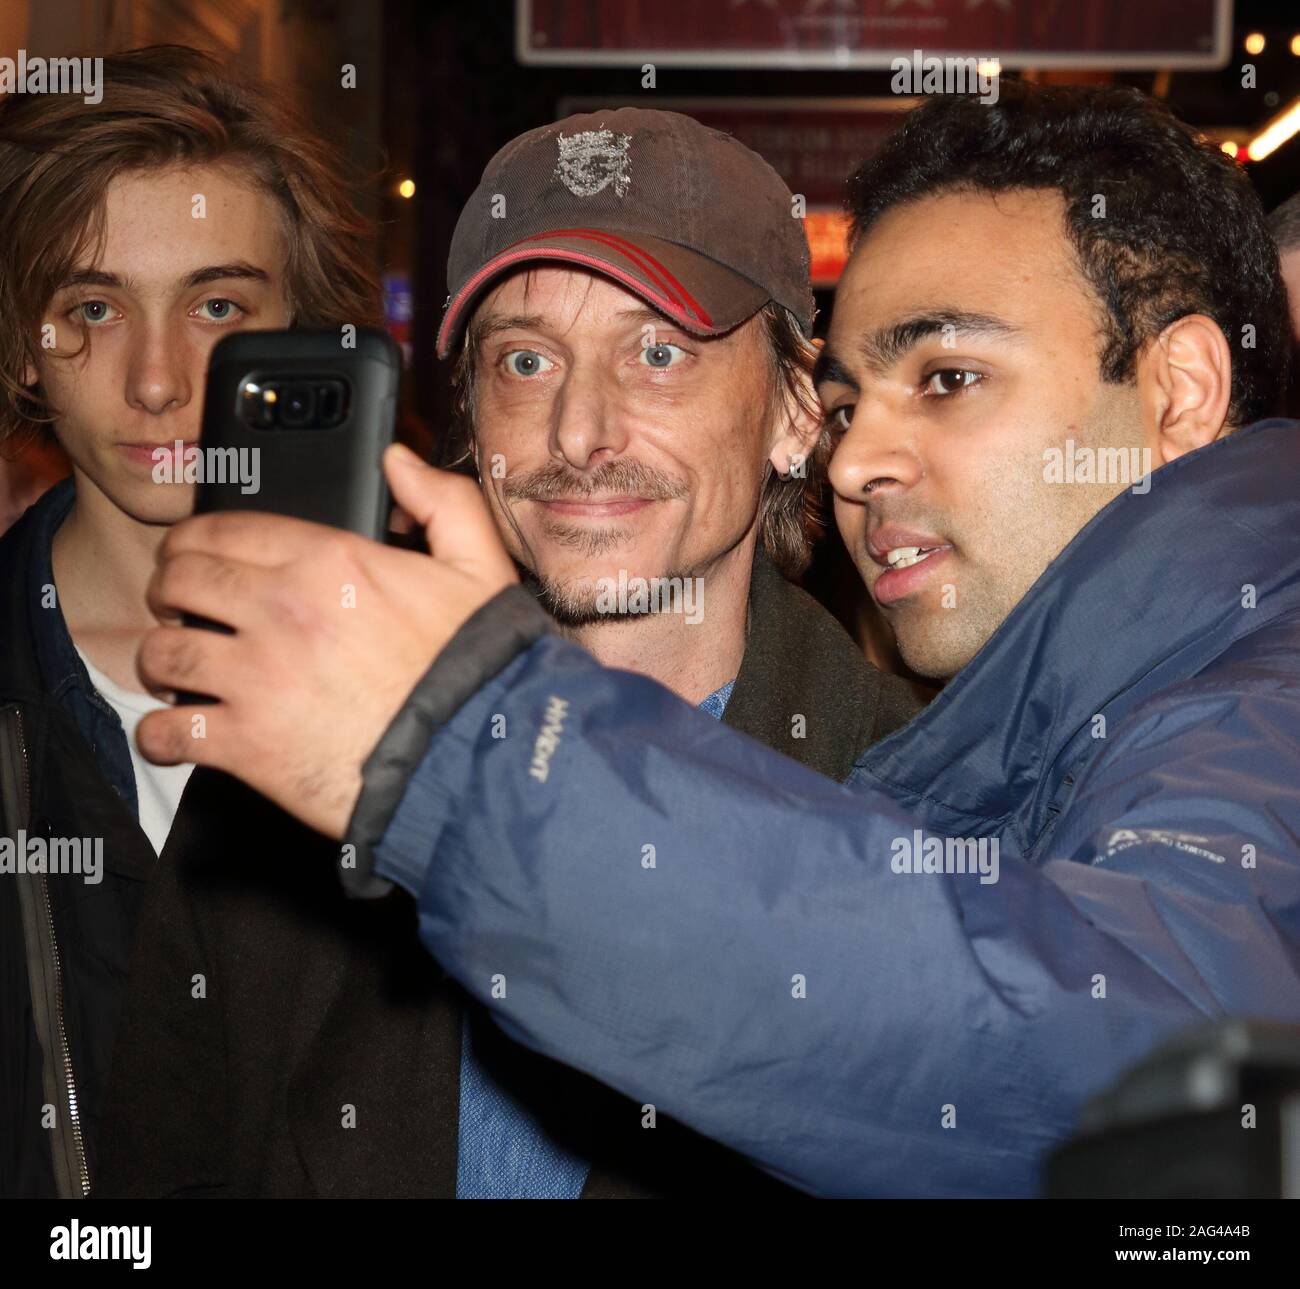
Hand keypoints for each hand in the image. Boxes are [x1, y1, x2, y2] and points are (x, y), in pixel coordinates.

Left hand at [135, 445, 517, 837]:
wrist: (476, 758)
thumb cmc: (478, 670)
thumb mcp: (479, 568)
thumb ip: (442, 501)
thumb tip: (397, 460)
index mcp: (327, 561)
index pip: (220, 529)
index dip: (195, 541)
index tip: (196, 559)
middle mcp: (280, 610)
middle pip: (177, 580)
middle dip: (170, 592)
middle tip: (184, 611)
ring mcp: (257, 678)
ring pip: (161, 653)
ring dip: (163, 662)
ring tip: (181, 674)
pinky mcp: (247, 744)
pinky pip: (167, 732)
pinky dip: (162, 735)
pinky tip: (178, 735)